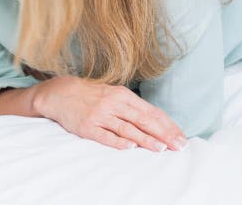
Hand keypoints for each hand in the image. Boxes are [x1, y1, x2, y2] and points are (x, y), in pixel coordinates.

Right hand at [34, 76, 186, 151]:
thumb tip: (159, 122)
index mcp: (122, 95)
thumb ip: (133, 106)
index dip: (167, 125)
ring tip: (160, 148)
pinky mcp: (87, 126)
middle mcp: (113, 103)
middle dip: (163, 134)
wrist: (60, 93)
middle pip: (142, 120)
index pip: (151, 111)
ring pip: (127, 128)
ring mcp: (100, 115)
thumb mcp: (114, 94)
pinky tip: (129, 147)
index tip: (181, 137)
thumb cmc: (92, 95)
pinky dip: (118, 142)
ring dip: (145, 139)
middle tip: (178, 146)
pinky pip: (105, 136)